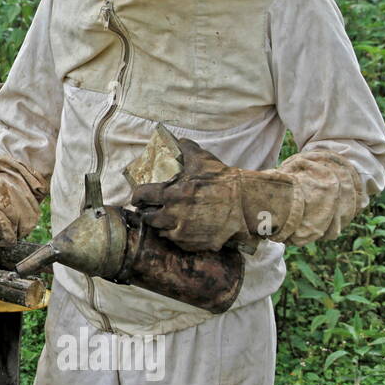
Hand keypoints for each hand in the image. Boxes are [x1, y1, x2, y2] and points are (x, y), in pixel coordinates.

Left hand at [129, 137, 295, 252]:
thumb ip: (186, 149)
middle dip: (148, 213)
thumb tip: (177, 140)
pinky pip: (178, 242)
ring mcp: (185, 232)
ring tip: (166, 219)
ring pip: (161, 232)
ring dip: (161, 225)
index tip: (137, 198)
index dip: (137, 196)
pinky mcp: (195, 244)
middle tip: (150, 210)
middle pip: (148, 218)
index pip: (142, 196)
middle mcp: (175, 215)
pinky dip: (177, 236)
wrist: (247, 203)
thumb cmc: (223, 180)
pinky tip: (182, 228)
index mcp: (172, 194)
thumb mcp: (202, 160)